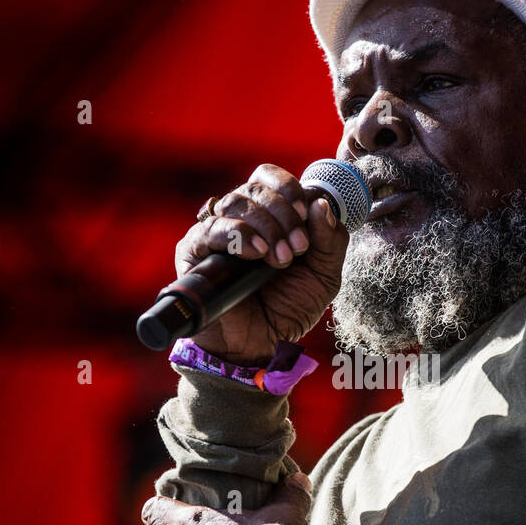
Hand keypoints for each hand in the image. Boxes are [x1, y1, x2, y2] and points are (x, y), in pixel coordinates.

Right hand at [179, 164, 348, 364]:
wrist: (259, 346)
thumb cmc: (288, 309)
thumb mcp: (324, 276)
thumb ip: (331, 240)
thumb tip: (321, 203)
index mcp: (270, 217)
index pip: (272, 178)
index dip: (291, 190)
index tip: (307, 214)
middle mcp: (241, 219)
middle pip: (257, 187)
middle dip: (284, 214)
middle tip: (298, 249)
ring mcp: (216, 232)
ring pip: (236, 201)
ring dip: (266, 227)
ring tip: (280, 259)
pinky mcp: (194, 251)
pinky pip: (211, 227)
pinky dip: (238, 234)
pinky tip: (256, 254)